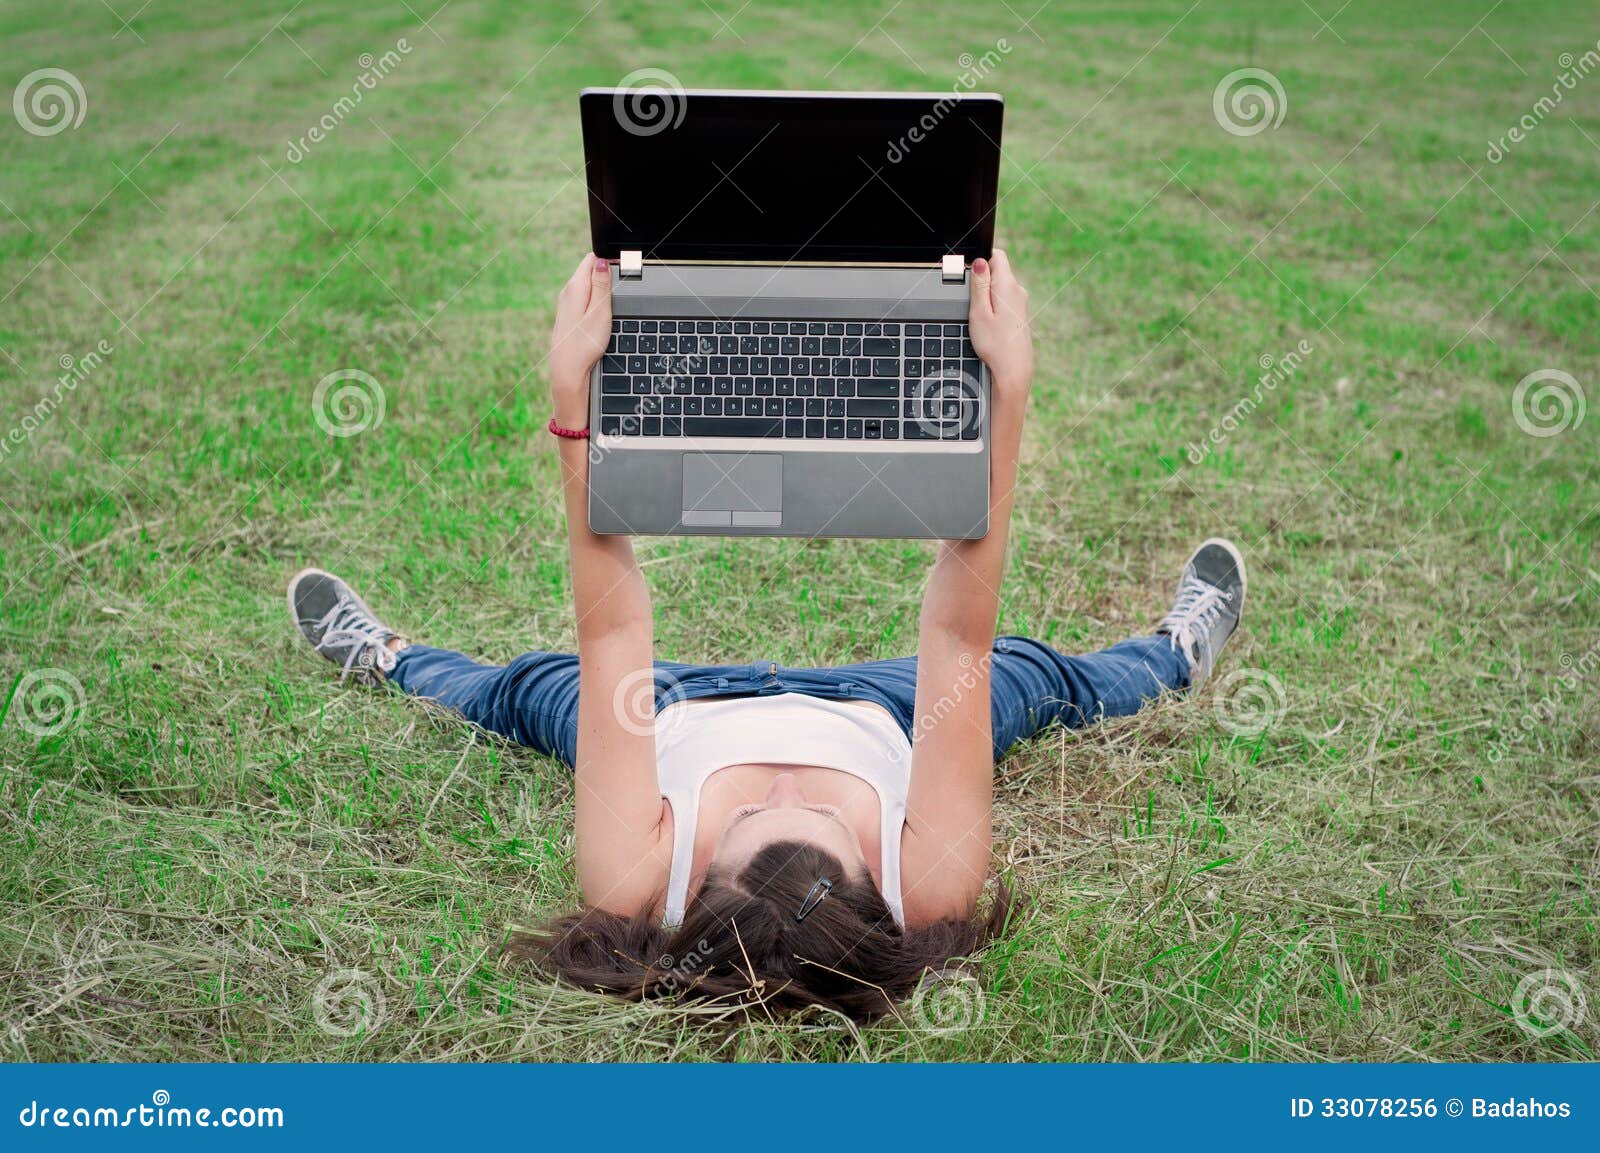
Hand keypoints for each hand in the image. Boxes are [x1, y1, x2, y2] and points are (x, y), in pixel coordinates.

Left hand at [548, 253, 612, 426]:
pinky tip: (600, 317)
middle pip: (589, 271)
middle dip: (606, 275)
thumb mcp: (600, 312)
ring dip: (600, 290)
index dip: (609, 261)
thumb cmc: (585, 345)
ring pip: (586, 286)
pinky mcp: (568, 317)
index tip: (623, 272)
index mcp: (575, 287)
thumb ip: (601, 285)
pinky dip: (594, 302)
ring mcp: (565, 305)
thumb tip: (601, 261)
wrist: (568, 372)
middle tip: (620, 292)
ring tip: (612, 306)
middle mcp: (567, 292)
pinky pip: (583, 300)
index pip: (592, 258)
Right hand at [968, 249, 1031, 401]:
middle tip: (972, 305)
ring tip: (981, 319)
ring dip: (987, 297)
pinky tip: (989, 326)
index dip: (980, 262)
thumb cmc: (995, 345)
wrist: (1013, 370)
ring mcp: (1020, 303)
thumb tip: (980, 261)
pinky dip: (994, 308)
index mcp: (1008, 286)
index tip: (970, 279)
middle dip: (982, 282)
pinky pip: (1004, 302)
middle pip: (998, 272)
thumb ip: (979, 284)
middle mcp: (1018, 291)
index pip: (996, 256)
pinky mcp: (1019, 315)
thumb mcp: (979, 312)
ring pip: (1000, 288)